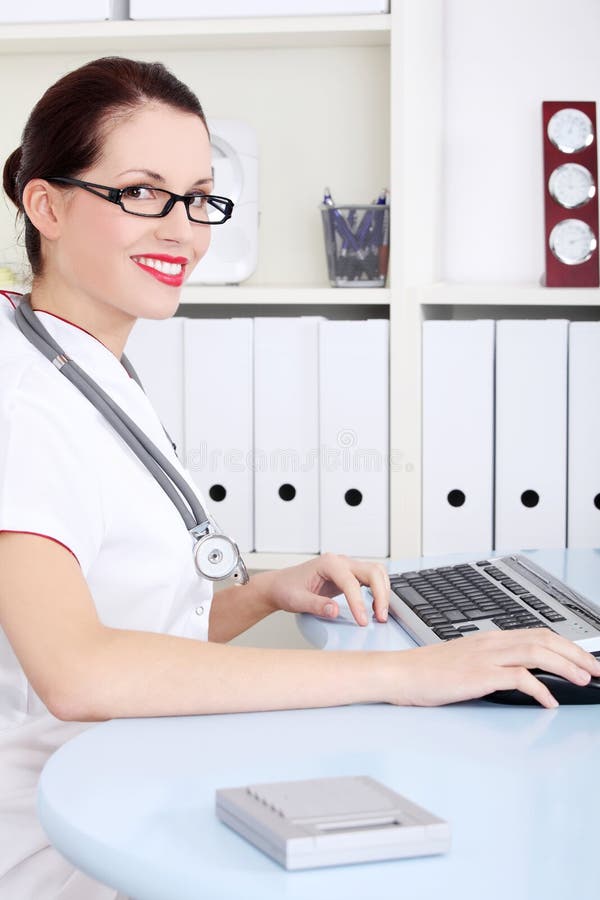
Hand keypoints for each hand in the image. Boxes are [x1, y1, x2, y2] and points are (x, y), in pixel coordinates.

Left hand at [260, 552, 389, 624]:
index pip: (351, 582)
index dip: (359, 603)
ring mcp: (347, 567)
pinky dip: (379, 591)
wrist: (281, 585)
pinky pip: (372, 579)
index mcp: (328, 563)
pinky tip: (376, 607)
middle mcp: (341, 561)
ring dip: (384, 591)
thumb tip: (335, 611)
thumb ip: (316, 605)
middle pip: (372, 571)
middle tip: (381, 618)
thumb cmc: (286, 589)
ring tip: (381, 614)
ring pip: (377, 573)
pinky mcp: (350, 575)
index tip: (362, 621)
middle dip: (381, 594)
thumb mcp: (297, 600)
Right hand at [388, 628, 599, 708]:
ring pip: (537, 653)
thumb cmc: (429, 672)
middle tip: (597, 670)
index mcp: (490, 638)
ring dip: (566, 667)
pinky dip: (540, 689)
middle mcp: (491, 642)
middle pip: (544, 640)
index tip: (585, 660)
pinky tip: (549, 701)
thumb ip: (493, 663)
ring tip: (584, 681)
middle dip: (576, 654)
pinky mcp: (478, 674)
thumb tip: (523, 676)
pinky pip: (518, 677)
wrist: (400, 674)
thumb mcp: (467, 662)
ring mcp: (485, 657)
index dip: (567, 646)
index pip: (538, 634)